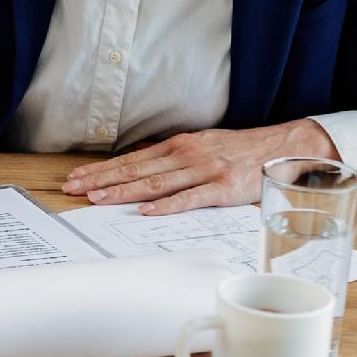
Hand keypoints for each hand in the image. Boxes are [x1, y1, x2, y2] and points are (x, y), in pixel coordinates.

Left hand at [62, 120, 338, 214]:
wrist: (283, 147)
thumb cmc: (240, 151)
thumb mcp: (201, 146)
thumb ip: (172, 157)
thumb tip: (140, 164)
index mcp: (179, 146)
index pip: (132, 160)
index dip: (102, 169)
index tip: (77, 178)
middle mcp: (187, 155)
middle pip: (136, 170)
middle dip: (102, 179)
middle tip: (73, 188)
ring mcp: (204, 170)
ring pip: (156, 183)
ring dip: (124, 192)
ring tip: (97, 199)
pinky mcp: (223, 188)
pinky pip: (190, 198)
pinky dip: (166, 205)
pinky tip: (146, 211)